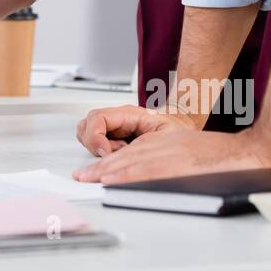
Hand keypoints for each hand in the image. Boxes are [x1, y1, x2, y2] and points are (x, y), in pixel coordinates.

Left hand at [73, 125, 270, 183]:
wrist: (249, 151)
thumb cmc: (223, 154)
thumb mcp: (189, 148)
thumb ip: (170, 158)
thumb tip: (152, 174)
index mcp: (167, 140)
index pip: (132, 151)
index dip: (110, 161)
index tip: (94, 171)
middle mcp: (166, 145)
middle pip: (127, 156)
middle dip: (102, 167)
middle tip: (83, 176)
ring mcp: (173, 155)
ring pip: (133, 162)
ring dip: (109, 171)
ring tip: (91, 179)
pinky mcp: (180, 166)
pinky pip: (150, 172)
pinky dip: (130, 176)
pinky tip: (116, 181)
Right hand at [74, 104, 198, 156]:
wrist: (184, 132)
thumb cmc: (177, 133)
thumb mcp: (165, 136)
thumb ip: (142, 145)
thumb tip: (121, 156)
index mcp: (129, 113)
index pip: (98, 118)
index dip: (96, 137)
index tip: (106, 152)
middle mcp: (117, 119)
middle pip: (87, 125)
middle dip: (94, 144)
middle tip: (111, 155)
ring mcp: (113, 129)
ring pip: (86, 134)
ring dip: (95, 149)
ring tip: (115, 155)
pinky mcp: (112, 140)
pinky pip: (94, 145)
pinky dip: (99, 154)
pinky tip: (116, 157)